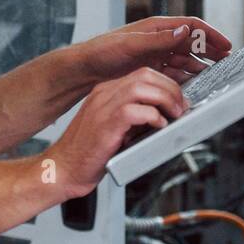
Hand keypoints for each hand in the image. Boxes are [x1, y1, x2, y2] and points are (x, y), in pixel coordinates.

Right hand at [47, 67, 186, 197]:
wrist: (62, 169)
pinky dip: (153, 117)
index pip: (143, 74)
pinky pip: (135, 110)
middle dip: (171, 89)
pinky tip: (158, 127)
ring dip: (166, 99)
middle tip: (181, 107)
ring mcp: (103, 107)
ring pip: (143, 87)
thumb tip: (162, 115)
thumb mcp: (113, 127)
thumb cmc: (86, 154)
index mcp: (105, 92)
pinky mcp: (105, 124)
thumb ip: (134, 117)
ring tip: (174, 115)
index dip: (166, 84)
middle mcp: (104, 94)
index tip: (178, 99)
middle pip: (146, 75)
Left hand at [76, 16, 232, 85]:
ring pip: (185, 60)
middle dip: (211, 51)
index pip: (191, 26)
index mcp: (156, 27)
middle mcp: (158, 39)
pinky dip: (186, 78)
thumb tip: (185, 32)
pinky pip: (174, 72)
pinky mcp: (150, 69)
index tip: (227, 45)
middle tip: (228, 62)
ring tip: (215, 76)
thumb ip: (159, 39)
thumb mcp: (132, 45)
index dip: (211, 35)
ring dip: (200, 66)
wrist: (84, 70)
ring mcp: (155, 55)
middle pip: (192, 43)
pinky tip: (194, 86)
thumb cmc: (102, 52)